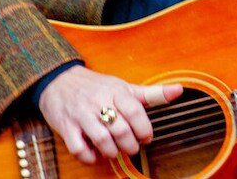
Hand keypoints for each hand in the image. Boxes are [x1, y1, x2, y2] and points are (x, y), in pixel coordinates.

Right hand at [38, 66, 183, 163]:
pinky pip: (78, 148)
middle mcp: (98, 101)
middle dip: (130, 145)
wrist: (58, 80)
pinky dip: (90, 157)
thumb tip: (179, 90)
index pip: (135, 110)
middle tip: (133, 147)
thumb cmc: (95, 86)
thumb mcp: (123, 86)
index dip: (144, 128)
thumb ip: (151, 93)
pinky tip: (96, 154)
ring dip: (112, 151)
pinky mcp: (65, 126)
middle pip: (120, 129)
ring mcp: (80, 115)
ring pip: (101, 140)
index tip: (147, 137)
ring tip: (116, 151)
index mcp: (115, 91)